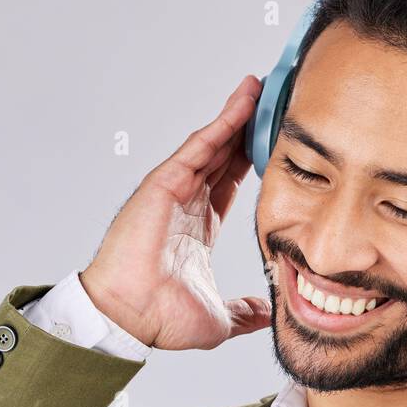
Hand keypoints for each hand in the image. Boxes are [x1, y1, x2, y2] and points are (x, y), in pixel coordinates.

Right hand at [79, 75, 272, 350]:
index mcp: (198, 228)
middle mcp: (186, 204)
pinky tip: (244, 101)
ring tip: (261, 87)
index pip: (229, 184)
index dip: (251, 162)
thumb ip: (245, 312)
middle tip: (274, 102)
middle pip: (222, 155)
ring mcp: (174, 191)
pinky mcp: (165, 182)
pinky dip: (223, 121)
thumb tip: (267, 312)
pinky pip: (199, 145)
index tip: (276, 145)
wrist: (130, 316)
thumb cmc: (160, 318)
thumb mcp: (220, 319)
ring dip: (237, 114)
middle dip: (247, 129)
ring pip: (212, 143)